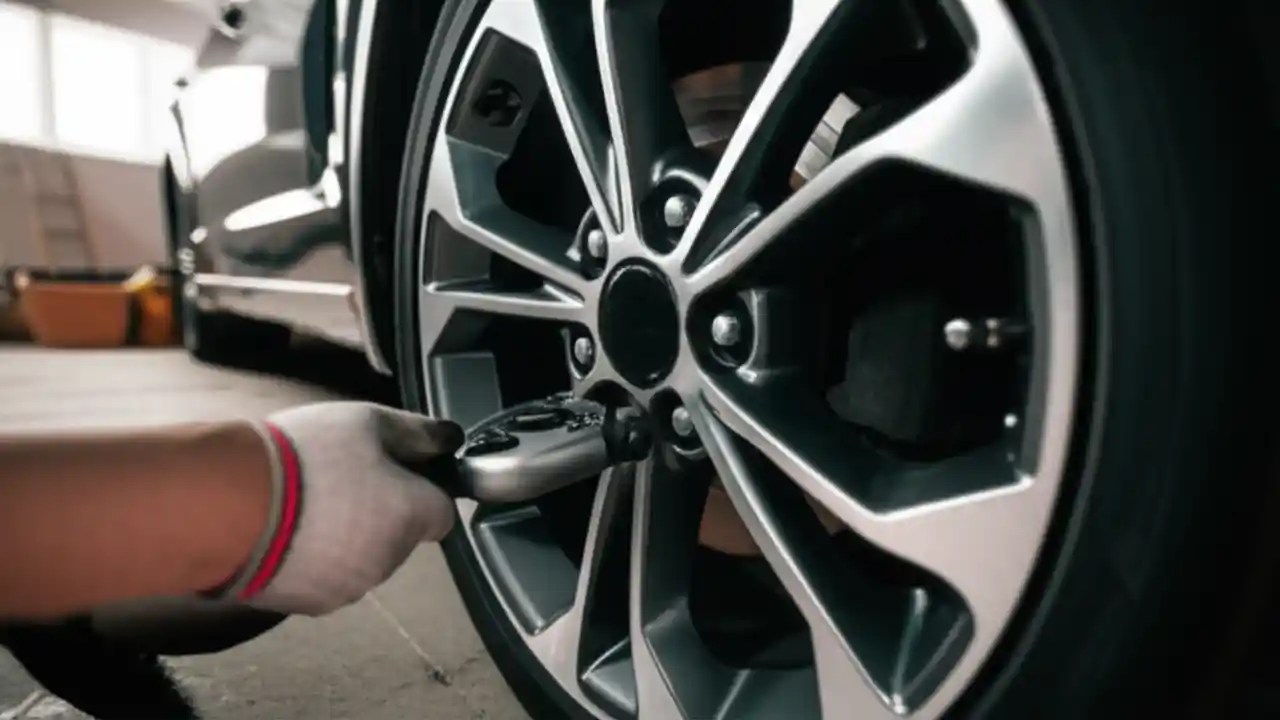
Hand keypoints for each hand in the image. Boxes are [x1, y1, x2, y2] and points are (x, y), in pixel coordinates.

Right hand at [223, 403, 462, 615]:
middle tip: (339, 479)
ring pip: (362, 559)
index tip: (393, 472)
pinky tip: (285, 533)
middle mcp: (389, 560)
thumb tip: (451, 439)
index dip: (422, 490)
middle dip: (380, 511)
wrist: (228, 506)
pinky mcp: (309, 605)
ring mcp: (348, 588)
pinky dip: (313, 561)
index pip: (442, 513)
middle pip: (400, 536)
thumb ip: (418, 432)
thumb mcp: (366, 421)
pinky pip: (324, 579)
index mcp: (411, 516)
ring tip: (305, 505)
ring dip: (346, 538)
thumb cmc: (305, 456)